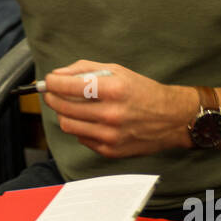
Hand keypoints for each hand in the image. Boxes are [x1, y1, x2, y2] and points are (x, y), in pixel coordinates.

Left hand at [40, 60, 197, 157]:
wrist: (172, 119)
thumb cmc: (142, 91)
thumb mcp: (117, 70)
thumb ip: (84, 69)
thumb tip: (56, 75)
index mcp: (114, 90)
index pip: (68, 86)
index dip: (52, 83)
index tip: (48, 81)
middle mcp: (111, 114)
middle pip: (63, 108)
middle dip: (52, 98)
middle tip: (53, 93)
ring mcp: (110, 136)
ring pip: (68, 125)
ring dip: (63, 114)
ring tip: (70, 106)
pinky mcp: (110, 151)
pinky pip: (81, 138)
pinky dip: (80, 127)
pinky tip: (90, 120)